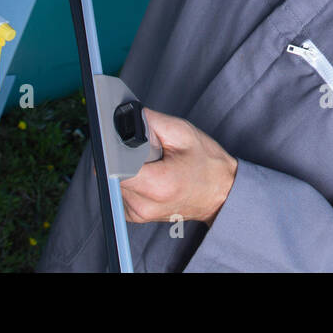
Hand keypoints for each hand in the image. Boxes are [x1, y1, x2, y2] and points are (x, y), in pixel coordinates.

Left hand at [119, 109, 237, 225]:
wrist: (221, 192)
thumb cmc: (207, 164)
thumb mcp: (182, 132)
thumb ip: (150, 121)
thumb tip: (123, 116)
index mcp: (157, 185)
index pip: (115, 166)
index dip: (114, 148)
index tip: (120, 139)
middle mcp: (144, 205)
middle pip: (112, 172)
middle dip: (122, 156)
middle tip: (146, 151)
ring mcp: (138, 214)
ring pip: (113, 181)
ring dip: (125, 167)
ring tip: (150, 164)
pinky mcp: (135, 216)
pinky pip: (119, 191)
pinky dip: (129, 179)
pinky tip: (147, 174)